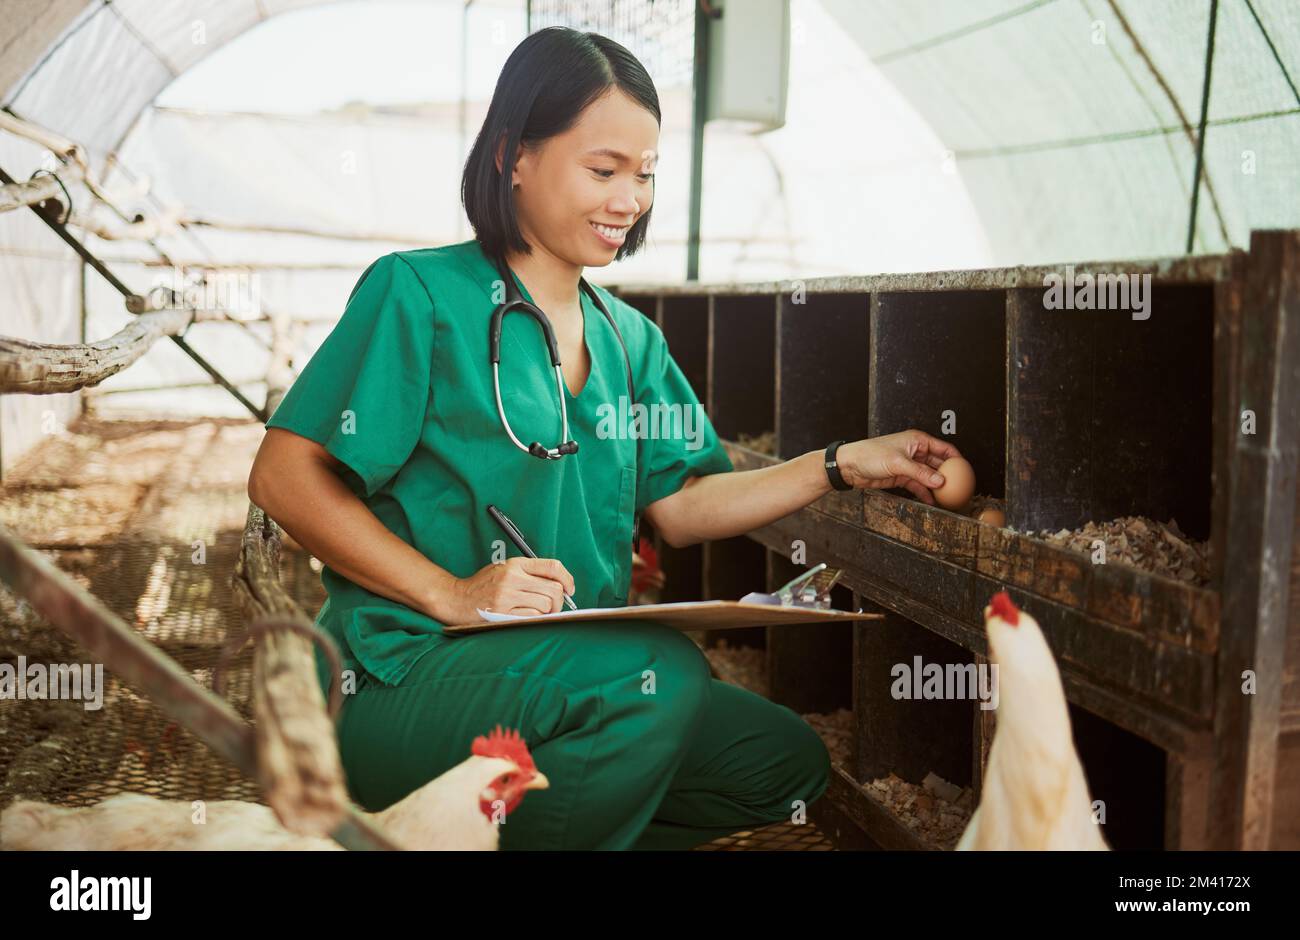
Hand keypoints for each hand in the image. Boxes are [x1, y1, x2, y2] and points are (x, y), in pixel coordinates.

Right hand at [439, 557, 575, 624]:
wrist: (457, 599)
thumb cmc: (485, 585)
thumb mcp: (505, 569)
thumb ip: (530, 573)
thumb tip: (561, 586)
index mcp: (516, 564)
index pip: (552, 567)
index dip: (567, 579)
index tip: (570, 589)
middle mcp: (512, 577)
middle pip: (554, 589)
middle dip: (559, 601)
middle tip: (553, 607)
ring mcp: (507, 596)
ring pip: (545, 605)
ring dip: (546, 612)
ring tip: (538, 613)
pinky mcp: (502, 613)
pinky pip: (532, 617)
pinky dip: (535, 619)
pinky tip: (527, 617)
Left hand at [833, 430, 961, 504]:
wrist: (849, 466)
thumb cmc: (870, 454)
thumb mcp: (898, 463)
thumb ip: (920, 473)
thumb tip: (940, 481)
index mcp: (917, 440)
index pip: (944, 449)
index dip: (957, 459)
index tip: (967, 472)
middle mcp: (916, 451)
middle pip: (938, 464)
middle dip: (949, 475)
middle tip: (960, 488)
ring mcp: (909, 465)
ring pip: (929, 476)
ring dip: (937, 486)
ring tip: (949, 498)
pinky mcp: (901, 477)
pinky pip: (918, 485)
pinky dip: (925, 493)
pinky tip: (932, 501)